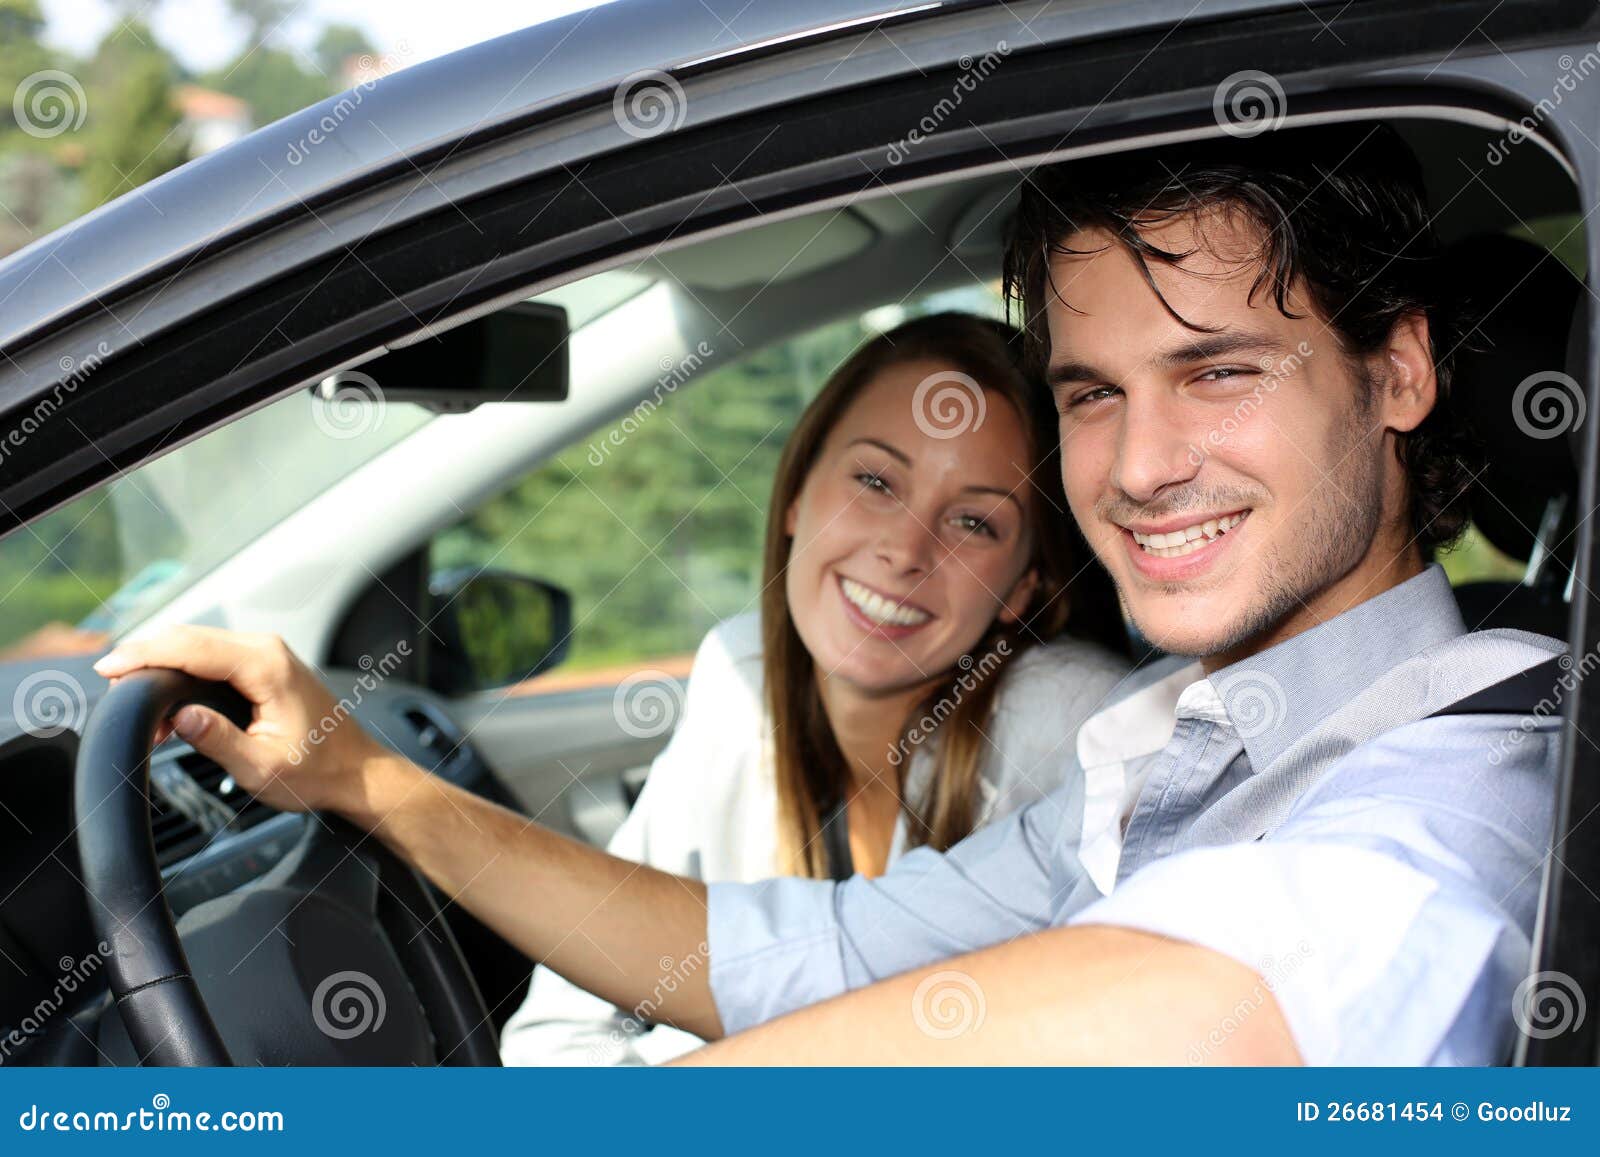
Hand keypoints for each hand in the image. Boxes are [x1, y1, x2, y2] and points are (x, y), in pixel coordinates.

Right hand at [92, 625, 390, 814]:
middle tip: (112, 687)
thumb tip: (177, 718)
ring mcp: (266, 652)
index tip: (109, 668)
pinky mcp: (263, 663)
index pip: (192, 647)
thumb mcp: (262, 766)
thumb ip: (217, 740)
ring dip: (162, 661)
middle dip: (146, 656)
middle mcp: (267, 649)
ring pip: (198, 642)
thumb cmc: (317, 771)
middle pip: (190, 637)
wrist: (354, 770)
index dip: (145, 654)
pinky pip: (212, 653)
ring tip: (134, 696)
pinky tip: (164, 693)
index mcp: (267, 667)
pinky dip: (182, 666)